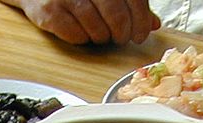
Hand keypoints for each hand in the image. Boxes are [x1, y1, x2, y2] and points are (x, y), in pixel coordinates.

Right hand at [9, 0, 158, 44]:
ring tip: (100, 34)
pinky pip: (76, 35)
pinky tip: (82, 32)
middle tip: (121, 38)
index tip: (140, 34)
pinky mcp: (49, 11)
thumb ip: (130, 4)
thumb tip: (153, 24)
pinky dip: (82, 39)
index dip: (141, 20)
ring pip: (97, 28)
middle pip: (116, 14)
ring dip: (102, 37)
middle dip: (122, 33)